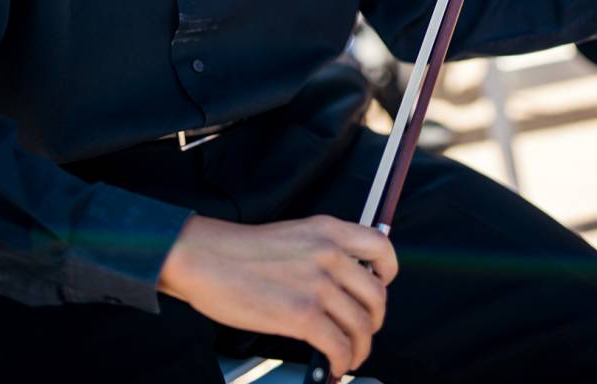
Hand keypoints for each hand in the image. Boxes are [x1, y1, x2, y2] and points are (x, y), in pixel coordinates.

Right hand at [158, 213, 397, 377]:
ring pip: (361, 325)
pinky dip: (342, 363)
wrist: (208, 258)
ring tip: (349, 356)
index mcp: (328, 230)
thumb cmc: (242, 251)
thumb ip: (323, 251)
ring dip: (359, 349)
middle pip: (377, 295)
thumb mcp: (295, 234)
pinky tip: (333, 366)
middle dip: (374, 321)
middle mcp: (329, 254)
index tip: (382, 286)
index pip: (381, 247)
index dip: (389, 273)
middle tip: (362, 331)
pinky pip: (339, 346)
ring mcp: (317, 284)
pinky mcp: (302, 315)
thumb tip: (345, 283)